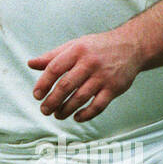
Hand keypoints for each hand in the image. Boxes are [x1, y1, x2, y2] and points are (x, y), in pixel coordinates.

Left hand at [27, 30, 141, 121]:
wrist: (131, 46)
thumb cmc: (97, 47)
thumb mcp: (75, 46)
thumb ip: (53, 56)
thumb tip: (30, 64)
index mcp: (77, 51)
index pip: (55, 68)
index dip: (43, 83)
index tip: (37, 95)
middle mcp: (90, 63)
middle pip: (66, 86)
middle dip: (52, 101)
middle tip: (44, 110)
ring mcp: (103, 76)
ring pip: (80, 98)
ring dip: (66, 110)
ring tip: (58, 115)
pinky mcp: (115, 88)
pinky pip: (98, 106)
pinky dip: (86, 114)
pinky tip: (76, 117)